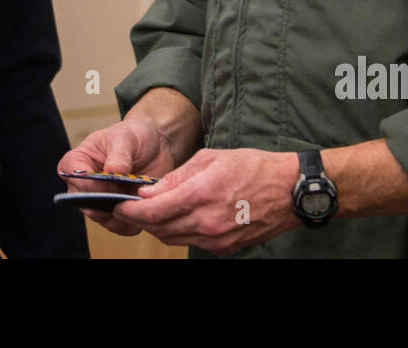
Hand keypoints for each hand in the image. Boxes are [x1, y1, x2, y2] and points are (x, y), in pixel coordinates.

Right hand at [57, 116, 175, 236]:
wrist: (155, 145)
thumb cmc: (133, 135)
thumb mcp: (126, 136)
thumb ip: (119, 153)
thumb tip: (113, 170)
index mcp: (78, 161)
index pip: (74, 177)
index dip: (91, 183)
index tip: (112, 180)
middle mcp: (84, 185)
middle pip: (86, 203)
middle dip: (107, 202)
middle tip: (129, 196)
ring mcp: (100, 201)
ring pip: (103, 219)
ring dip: (121, 214)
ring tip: (139, 201)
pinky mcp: (117, 212)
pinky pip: (120, 226)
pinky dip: (132, 222)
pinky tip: (145, 208)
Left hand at [110, 148, 301, 253]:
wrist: (288, 190)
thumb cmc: (252, 167)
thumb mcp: (210, 158)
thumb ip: (176, 177)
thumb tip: (149, 191)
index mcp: (200, 195)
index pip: (153, 211)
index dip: (131, 209)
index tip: (119, 203)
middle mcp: (206, 222)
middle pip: (159, 228)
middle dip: (141, 219)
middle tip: (131, 207)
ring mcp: (216, 238)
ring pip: (173, 238)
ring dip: (158, 227)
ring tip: (152, 212)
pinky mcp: (225, 248)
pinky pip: (192, 243)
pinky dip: (179, 232)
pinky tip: (178, 218)